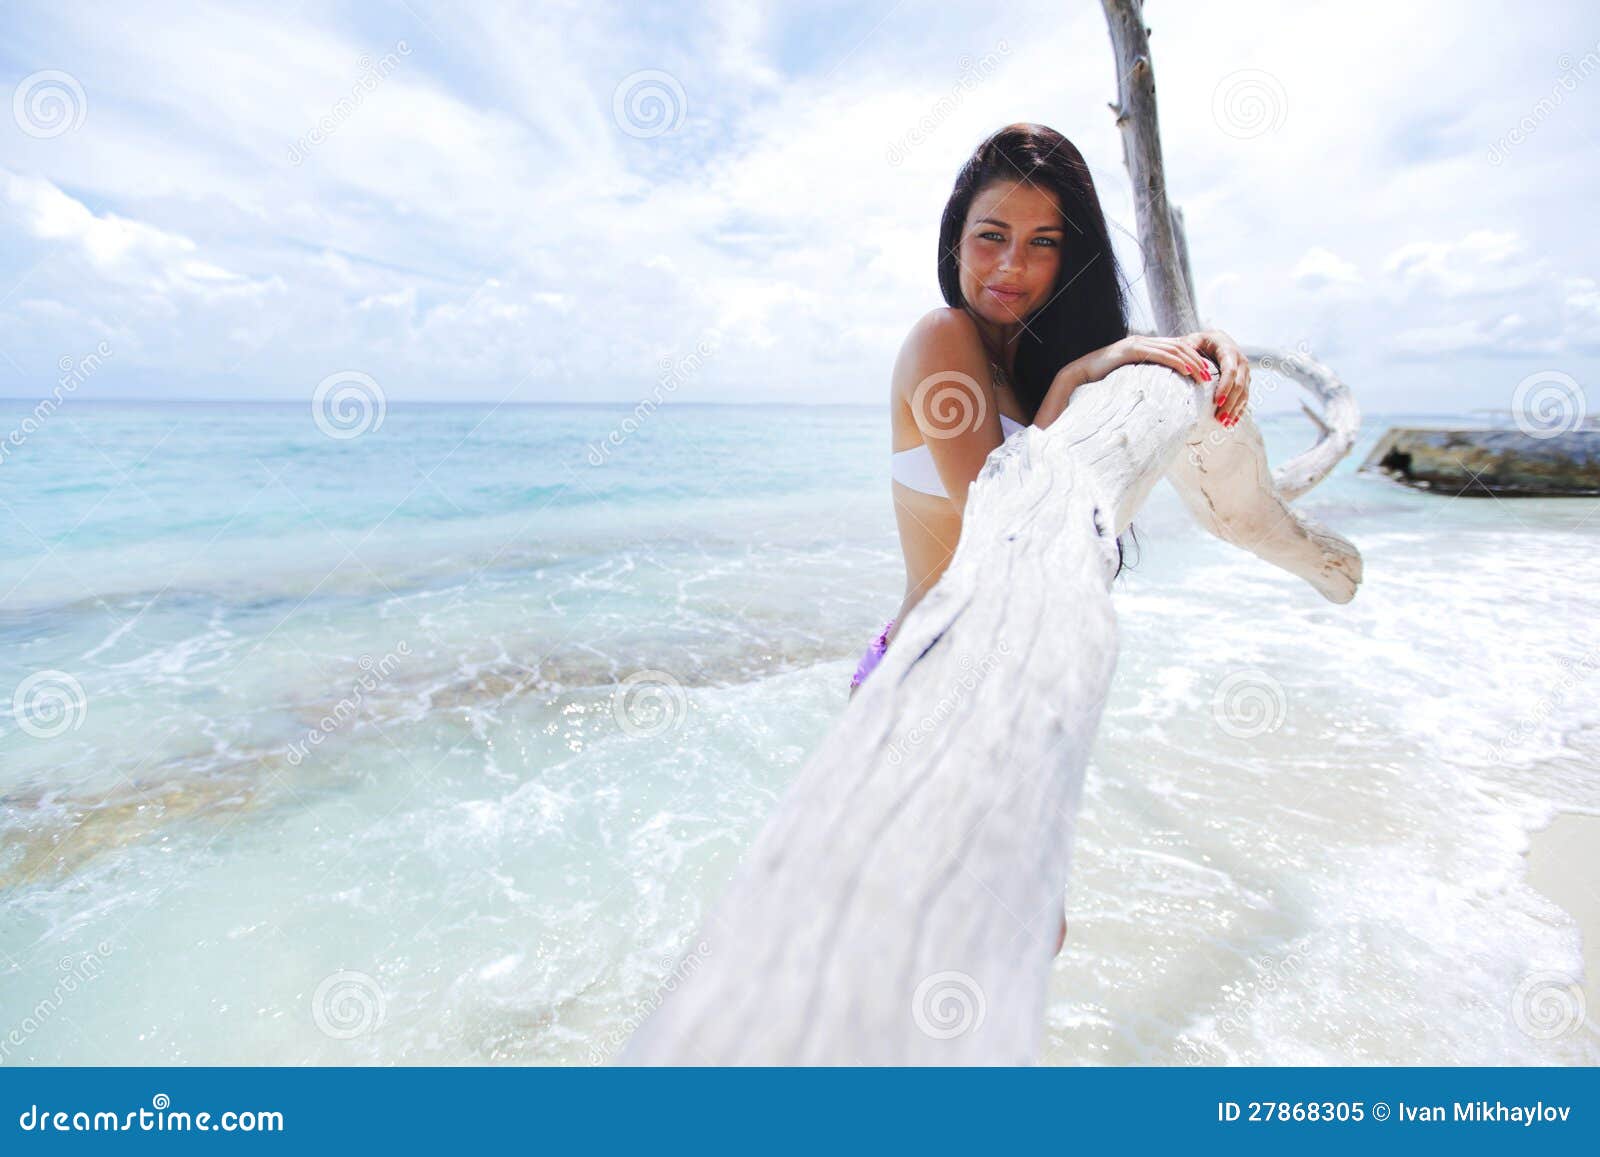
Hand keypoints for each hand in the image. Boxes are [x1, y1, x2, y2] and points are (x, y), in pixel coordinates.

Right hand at [1073, 333, 1214, 391]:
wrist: (1079, 374)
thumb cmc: (1101, 380)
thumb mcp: (1128, 377)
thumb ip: (1143, 378)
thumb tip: (1156, 393)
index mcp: (1144, 346)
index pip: (1176, 348)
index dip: (1193, 359)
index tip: (1205, 373)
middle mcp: (1143, 341)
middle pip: (1179, 346)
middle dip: (1197, 360)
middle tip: (1210, 376)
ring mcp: (1138, 343)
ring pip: (1173, 349)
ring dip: (1192, 362)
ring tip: (1203, 376)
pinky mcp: (1132, 350)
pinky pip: (1161, 354)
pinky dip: (1177, 362)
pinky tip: (1187, 371)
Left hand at [1183, 329, 1250, 426]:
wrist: (1218, 340)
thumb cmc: (1203, 341)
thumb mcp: (1195, 339)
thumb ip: (1190, 346)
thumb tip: (1184, 358)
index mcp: (1230, 351)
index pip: (1230, 371)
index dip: (1225, 387)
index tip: (1217, 402)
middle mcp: (1242, 362)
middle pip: (1239, 385)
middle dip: (1230, 403)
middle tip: (1220, 418)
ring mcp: (1245, 373)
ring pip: (1244, 393)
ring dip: (1235, 409)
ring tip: (1224, 424)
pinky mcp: (1245, 381)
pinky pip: (1245, 397)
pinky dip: (1239, 410)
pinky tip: (1232, 423)